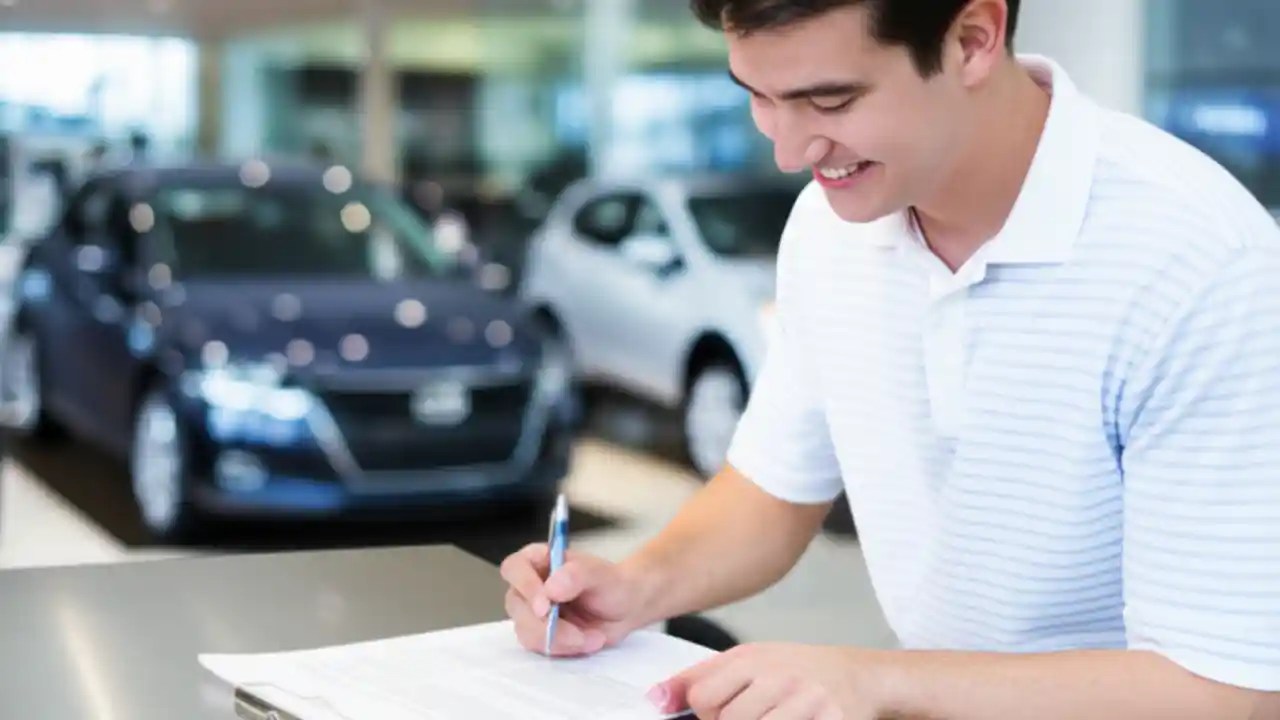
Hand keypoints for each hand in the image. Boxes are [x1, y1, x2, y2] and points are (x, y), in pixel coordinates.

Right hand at [499, 543, 648, 656]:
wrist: (625, 608)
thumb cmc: (612, 584)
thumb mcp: (602, 574)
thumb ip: (578, 575)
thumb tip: (551, 588)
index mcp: (538, 560)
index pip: (514, 568)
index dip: (525, 586)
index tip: (546, 606)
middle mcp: (529, 586)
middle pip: (517, 606)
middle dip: (547, 625)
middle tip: (579, 634)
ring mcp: (531, 612)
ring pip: (527, 632)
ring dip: (561, 641)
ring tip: (593, 637)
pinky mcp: (539, 635)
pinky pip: (539, 648)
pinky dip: (565, 649)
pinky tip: (587, 642)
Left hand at [648, 643, 885, 719]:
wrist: (860, 676)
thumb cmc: (798, 670)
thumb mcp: (748, 662)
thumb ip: (699, 678)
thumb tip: (654, 700)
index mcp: (753, 658)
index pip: (702, 697)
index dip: (705, 712)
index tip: (718, 710)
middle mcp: (779, 677)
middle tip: (753, 715)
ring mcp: (805, 702)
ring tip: (770, 716)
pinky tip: (791, 719)